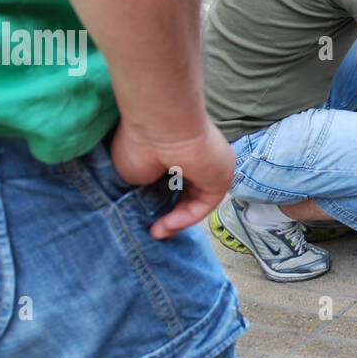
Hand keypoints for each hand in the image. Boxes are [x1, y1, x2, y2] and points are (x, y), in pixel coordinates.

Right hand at [109, 118, 235, 240]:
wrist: (158, 124)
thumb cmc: (138, 141)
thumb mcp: (134, 172)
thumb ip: (144, 188)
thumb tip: (145, 205)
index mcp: (179, 151)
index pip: (175, 182)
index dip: (160, 202)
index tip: (144, 216)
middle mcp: (199, 158)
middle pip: (188, 194)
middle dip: (169, 215)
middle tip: (152, 230)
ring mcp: (212, 167)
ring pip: (197, 202)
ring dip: (176, 221)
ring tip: (156, 232)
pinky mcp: (222, 177)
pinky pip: (203, 205)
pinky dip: (185, 218)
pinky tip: (166, 226)